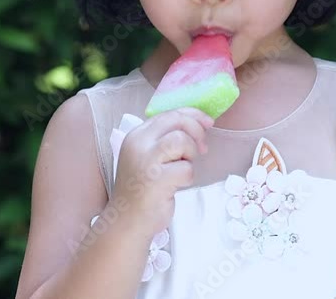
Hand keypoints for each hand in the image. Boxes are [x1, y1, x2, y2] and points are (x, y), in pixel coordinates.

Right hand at [110, 107, 213, 239]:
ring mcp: (146, 161)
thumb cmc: (143, 189)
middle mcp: (139, 143)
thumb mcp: (148, 156)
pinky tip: (177, 185)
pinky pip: (186, 169)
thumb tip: (199, 123)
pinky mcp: (157, 179)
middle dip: (196, 131)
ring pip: (182, 141)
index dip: (192, 115)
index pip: (169, 114)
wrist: (128, 221)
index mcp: (136, 135)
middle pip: (177, 121)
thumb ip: (165, 139)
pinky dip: (188, 177)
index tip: (207, 122)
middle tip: (202, 148)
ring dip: (190, 154)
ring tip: (183, 168)